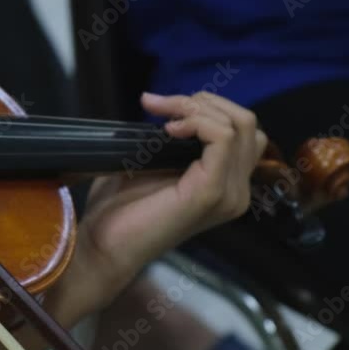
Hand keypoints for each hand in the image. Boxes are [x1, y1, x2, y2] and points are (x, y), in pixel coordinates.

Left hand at [50, 91, 267, 318]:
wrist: (103, 247)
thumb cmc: (121, 209)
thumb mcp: (154, 164)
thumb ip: (176, 142)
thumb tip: (178, 111)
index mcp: (227, 185)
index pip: (242, 130)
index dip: (205, 108)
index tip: (160, 106)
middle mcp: (237, 191)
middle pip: (246, 122)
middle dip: (203, 102)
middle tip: (162, 107)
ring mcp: (229, 194)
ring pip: (239, 125)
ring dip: (196, 108)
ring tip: (163, 117)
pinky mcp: (212, 193)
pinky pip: (223, 138)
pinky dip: (197, 122)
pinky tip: (169, 129)